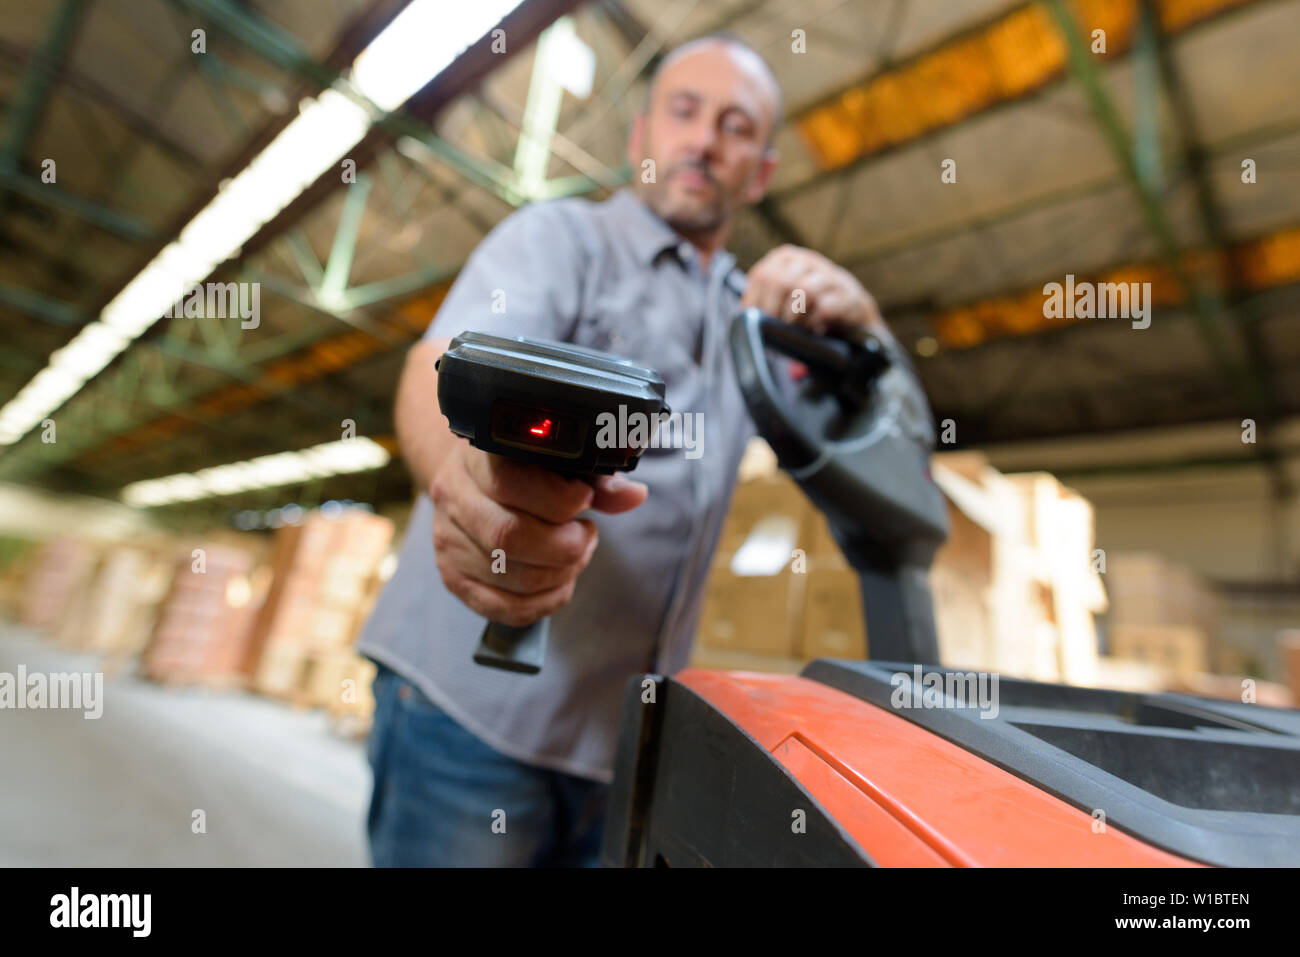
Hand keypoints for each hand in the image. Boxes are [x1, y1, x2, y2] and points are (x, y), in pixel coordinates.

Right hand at [429, 442, 647, 626]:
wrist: (472, 479)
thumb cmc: (525, 467)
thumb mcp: (558, 460)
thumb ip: (596, 479)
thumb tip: (634, 496)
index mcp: (477, 457)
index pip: (509, 483)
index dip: (558, 500)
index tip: (584, 500)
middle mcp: (453, 498)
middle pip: (509, 536)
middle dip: (564, 545)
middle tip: (586, 535)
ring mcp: (448, 542)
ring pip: (509, 576)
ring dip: (560, 574)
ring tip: (576, 554)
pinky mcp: (454, 578)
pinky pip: (504, 608)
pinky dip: (545, 603)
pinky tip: (562, 583)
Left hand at [741, 244, 884, 335]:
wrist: (848, 307)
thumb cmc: (806, 304)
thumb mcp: (781, 296)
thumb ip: (762, 301)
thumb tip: (745, 318)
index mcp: (785, 258)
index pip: (763, 276)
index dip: (757, 303)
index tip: (758, 322)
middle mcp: (807, 260)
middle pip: (781, 282)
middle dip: (775, 312)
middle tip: (776, 329)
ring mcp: (830, 275)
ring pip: (805, 290)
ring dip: (795, 316)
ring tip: (795, 329)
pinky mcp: (847, 295)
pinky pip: (825, 307)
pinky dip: (814, 323)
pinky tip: (813, 329)